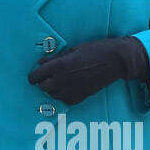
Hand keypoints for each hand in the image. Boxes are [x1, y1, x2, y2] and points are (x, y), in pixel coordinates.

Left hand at [28, 35, 148, 105]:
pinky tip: (70, 86)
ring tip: (62, 80)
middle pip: (43, 87)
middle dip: (43, 82)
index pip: (36, 76)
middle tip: (50, 76)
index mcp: (59, 66)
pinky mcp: (80, 97)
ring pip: (53, 95)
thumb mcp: (73, 49)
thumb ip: (55, 58)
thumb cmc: (95, 50)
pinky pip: (64, 100)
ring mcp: (71, 91)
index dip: (34, 76)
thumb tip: (40, 63)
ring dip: (53, 89)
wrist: (116, 61)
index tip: (34, 75)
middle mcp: (62, 80)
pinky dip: (64, 95)